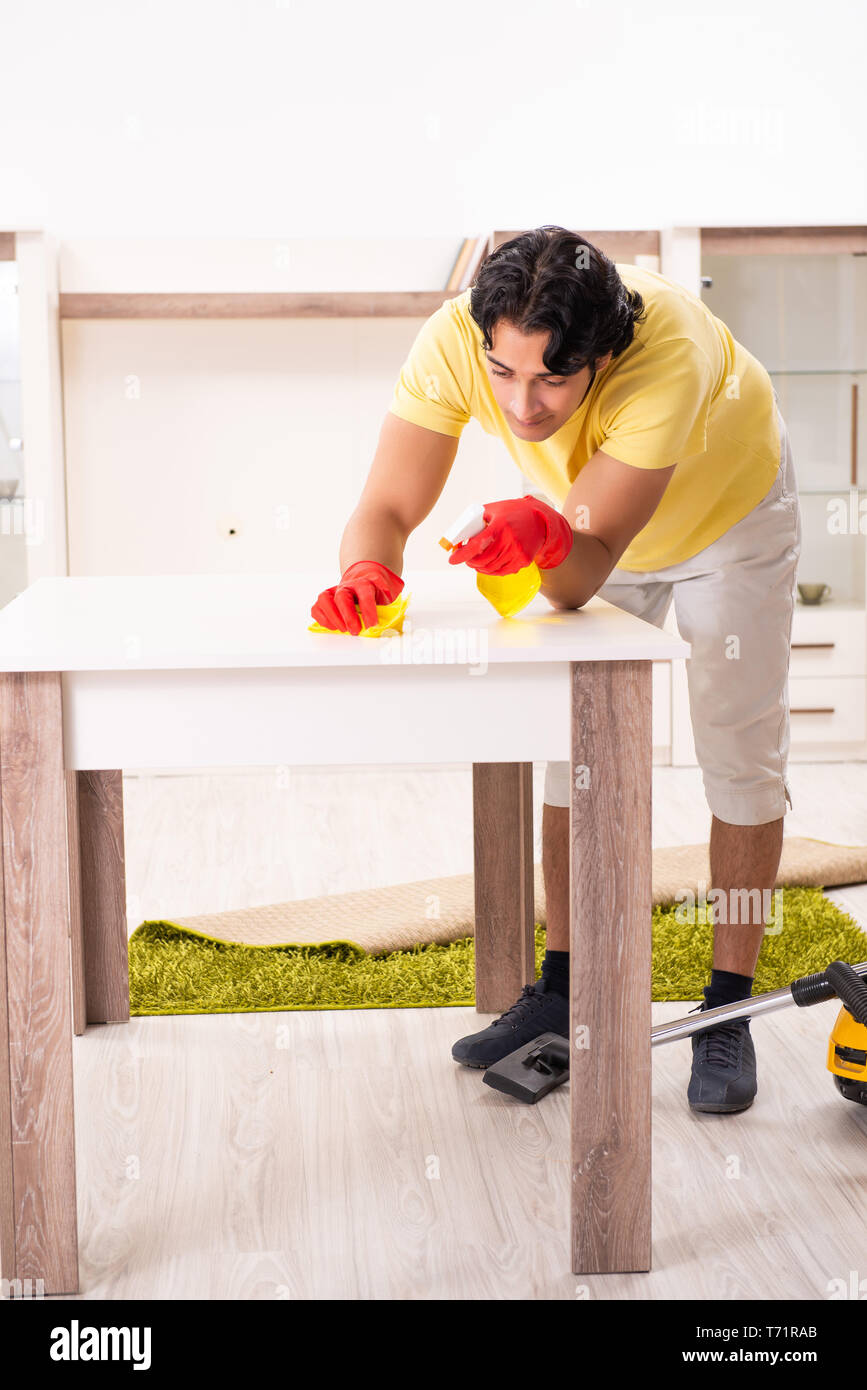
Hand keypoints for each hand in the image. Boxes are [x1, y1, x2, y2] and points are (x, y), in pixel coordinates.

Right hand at [310, 559, 403, 634]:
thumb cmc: (373, 592)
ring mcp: (333, 592)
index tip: (372, 625)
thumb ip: (386, 602)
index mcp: (363, 584)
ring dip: (333, 617)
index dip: (368, 610)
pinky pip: (317, 608)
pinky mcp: (325, 600)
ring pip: (324, 599)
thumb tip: (387, 614)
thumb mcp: (385, 594)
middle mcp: (346, 586)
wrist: (363, 582)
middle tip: (356, 631)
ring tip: (343, 629)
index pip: (365, 594)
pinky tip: (333, 627)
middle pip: (342, 597)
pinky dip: (322, 619)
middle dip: (348, 616)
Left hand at [447, 496, 572, 575]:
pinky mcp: (524, 560)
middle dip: (469, 561)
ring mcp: (518, 552)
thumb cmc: (512, 513)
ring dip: (480, 567)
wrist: (539, 520)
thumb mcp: (493, 510)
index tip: (452, 559)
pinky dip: (492, 570)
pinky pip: (503, 571)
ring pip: (492, 568)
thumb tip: (457, 534)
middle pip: (483, 560)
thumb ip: (476, 520)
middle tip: (464, 559)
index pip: (477, 544)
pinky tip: (488, 565)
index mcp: (500, 525)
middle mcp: (510, 540)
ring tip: (475, 562)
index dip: (462, 554)